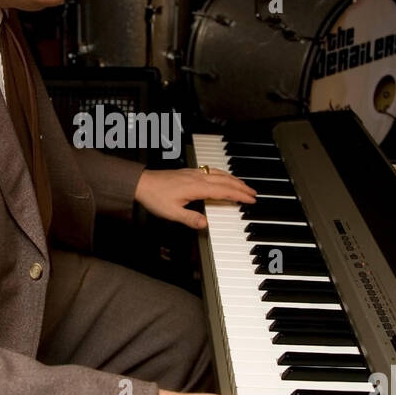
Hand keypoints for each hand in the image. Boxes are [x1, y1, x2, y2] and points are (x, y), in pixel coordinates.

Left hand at [134, 166, 255, 229]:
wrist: (141, 183)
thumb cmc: (154, 197)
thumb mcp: (171, 213)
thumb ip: (190, 218)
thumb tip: (205, 224)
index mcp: (196, 187)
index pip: (223, 191)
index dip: (239, 195)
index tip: (250, 200)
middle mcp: (197, 178)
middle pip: (225, 180)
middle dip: (241, 187)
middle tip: (254, 193)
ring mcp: (193, 173)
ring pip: (219, 174)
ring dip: (234, 179)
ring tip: (244, 185)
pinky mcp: (189, 172)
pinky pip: (211, 171)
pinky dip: (223, 174)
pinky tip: (223, 177)